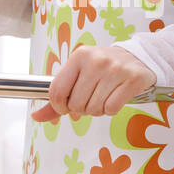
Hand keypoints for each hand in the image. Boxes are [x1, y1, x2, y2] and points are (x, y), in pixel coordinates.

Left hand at [31, 45, 157, 122]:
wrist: (137, 57)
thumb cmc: (102, 68)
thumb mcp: (78, 74)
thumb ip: (58, 96)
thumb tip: (36, 117)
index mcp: (79, 56)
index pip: (57, 91)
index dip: (59, 107)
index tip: (66, 108)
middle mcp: (96, 60)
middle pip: (76, 104)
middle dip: (81, 109)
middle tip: (90, 99)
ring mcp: (115, 69)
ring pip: (94, 109)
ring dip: (98, 110)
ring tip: (104, 97)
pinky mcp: (133, 79)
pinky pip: (112, 109)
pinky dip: (111, 110)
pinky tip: (115, 97)